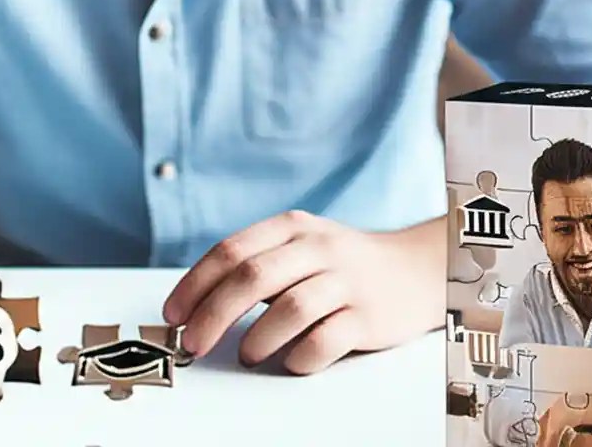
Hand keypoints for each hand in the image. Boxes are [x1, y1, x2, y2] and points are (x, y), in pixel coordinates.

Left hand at [162, 211, 442, 374]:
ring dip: (257, 337)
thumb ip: (256, 265)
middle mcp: (318, 249)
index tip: (173, 314)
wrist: (418, 270)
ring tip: (247, 355)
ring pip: (290, 307)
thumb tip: (196, 306)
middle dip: (213, 314)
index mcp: (292, 229)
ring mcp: (346, 281)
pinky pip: (327, 339)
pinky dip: (301, 356)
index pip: (231, 251)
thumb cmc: (344, 265)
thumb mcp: (301, 246)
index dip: (195, 285)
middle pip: (252, 277)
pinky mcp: (368, 316)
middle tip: (194, 343)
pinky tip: (291, 361)